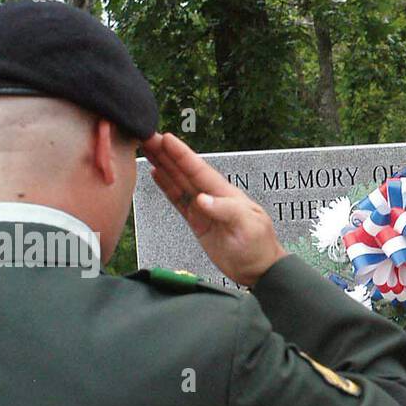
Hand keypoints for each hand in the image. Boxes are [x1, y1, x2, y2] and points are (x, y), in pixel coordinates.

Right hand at [142, 132, 286, 286]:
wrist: (258, 269)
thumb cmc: (258, 246)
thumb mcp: (248, 226)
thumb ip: (225, 210)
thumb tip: (200, 199)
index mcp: (226, 193)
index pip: (199, 169)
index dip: (182, 154)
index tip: (166, 138)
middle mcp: (213, 196)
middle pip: (185, 171)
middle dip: (166, 153)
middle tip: (146, 136)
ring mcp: (204, 208)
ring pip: (179, 182)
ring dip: (163, 165)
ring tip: (146, 148)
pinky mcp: (197, 222)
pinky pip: (178, 200)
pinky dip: (167, 187)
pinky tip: (156, 174)